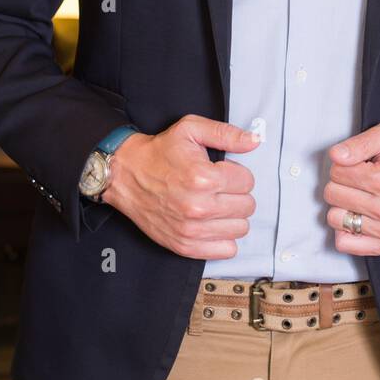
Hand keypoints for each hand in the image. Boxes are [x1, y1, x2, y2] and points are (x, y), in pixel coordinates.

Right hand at [104, 115, 258, 259]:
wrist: (126, 175)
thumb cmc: (158, 153)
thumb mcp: (191, 129)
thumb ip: (226, 133)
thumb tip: (254, 141)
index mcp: (203, 178)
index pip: (247, 181)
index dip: (236, 173)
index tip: (221, 171)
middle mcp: (199, 207)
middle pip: (247, 206)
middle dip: (236, 193)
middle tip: (218, 187)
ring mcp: (191, 230)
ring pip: (240, 228)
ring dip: (232, 216)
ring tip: (214, 203)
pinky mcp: (184, 246)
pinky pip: (226, 250)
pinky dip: (223, 237)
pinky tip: (211, 222)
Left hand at [323, 124, 379, 255]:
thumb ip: (359, 143)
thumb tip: (336, 155)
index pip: (336, 172)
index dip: (343, 165)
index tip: (357, 165)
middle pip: (333, 194)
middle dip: (342, 183)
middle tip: (359, 180)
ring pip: (335, 218)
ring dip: (343, 206)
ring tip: (360, 197)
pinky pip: (345, 243)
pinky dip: (346, 229)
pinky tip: (358, 216)